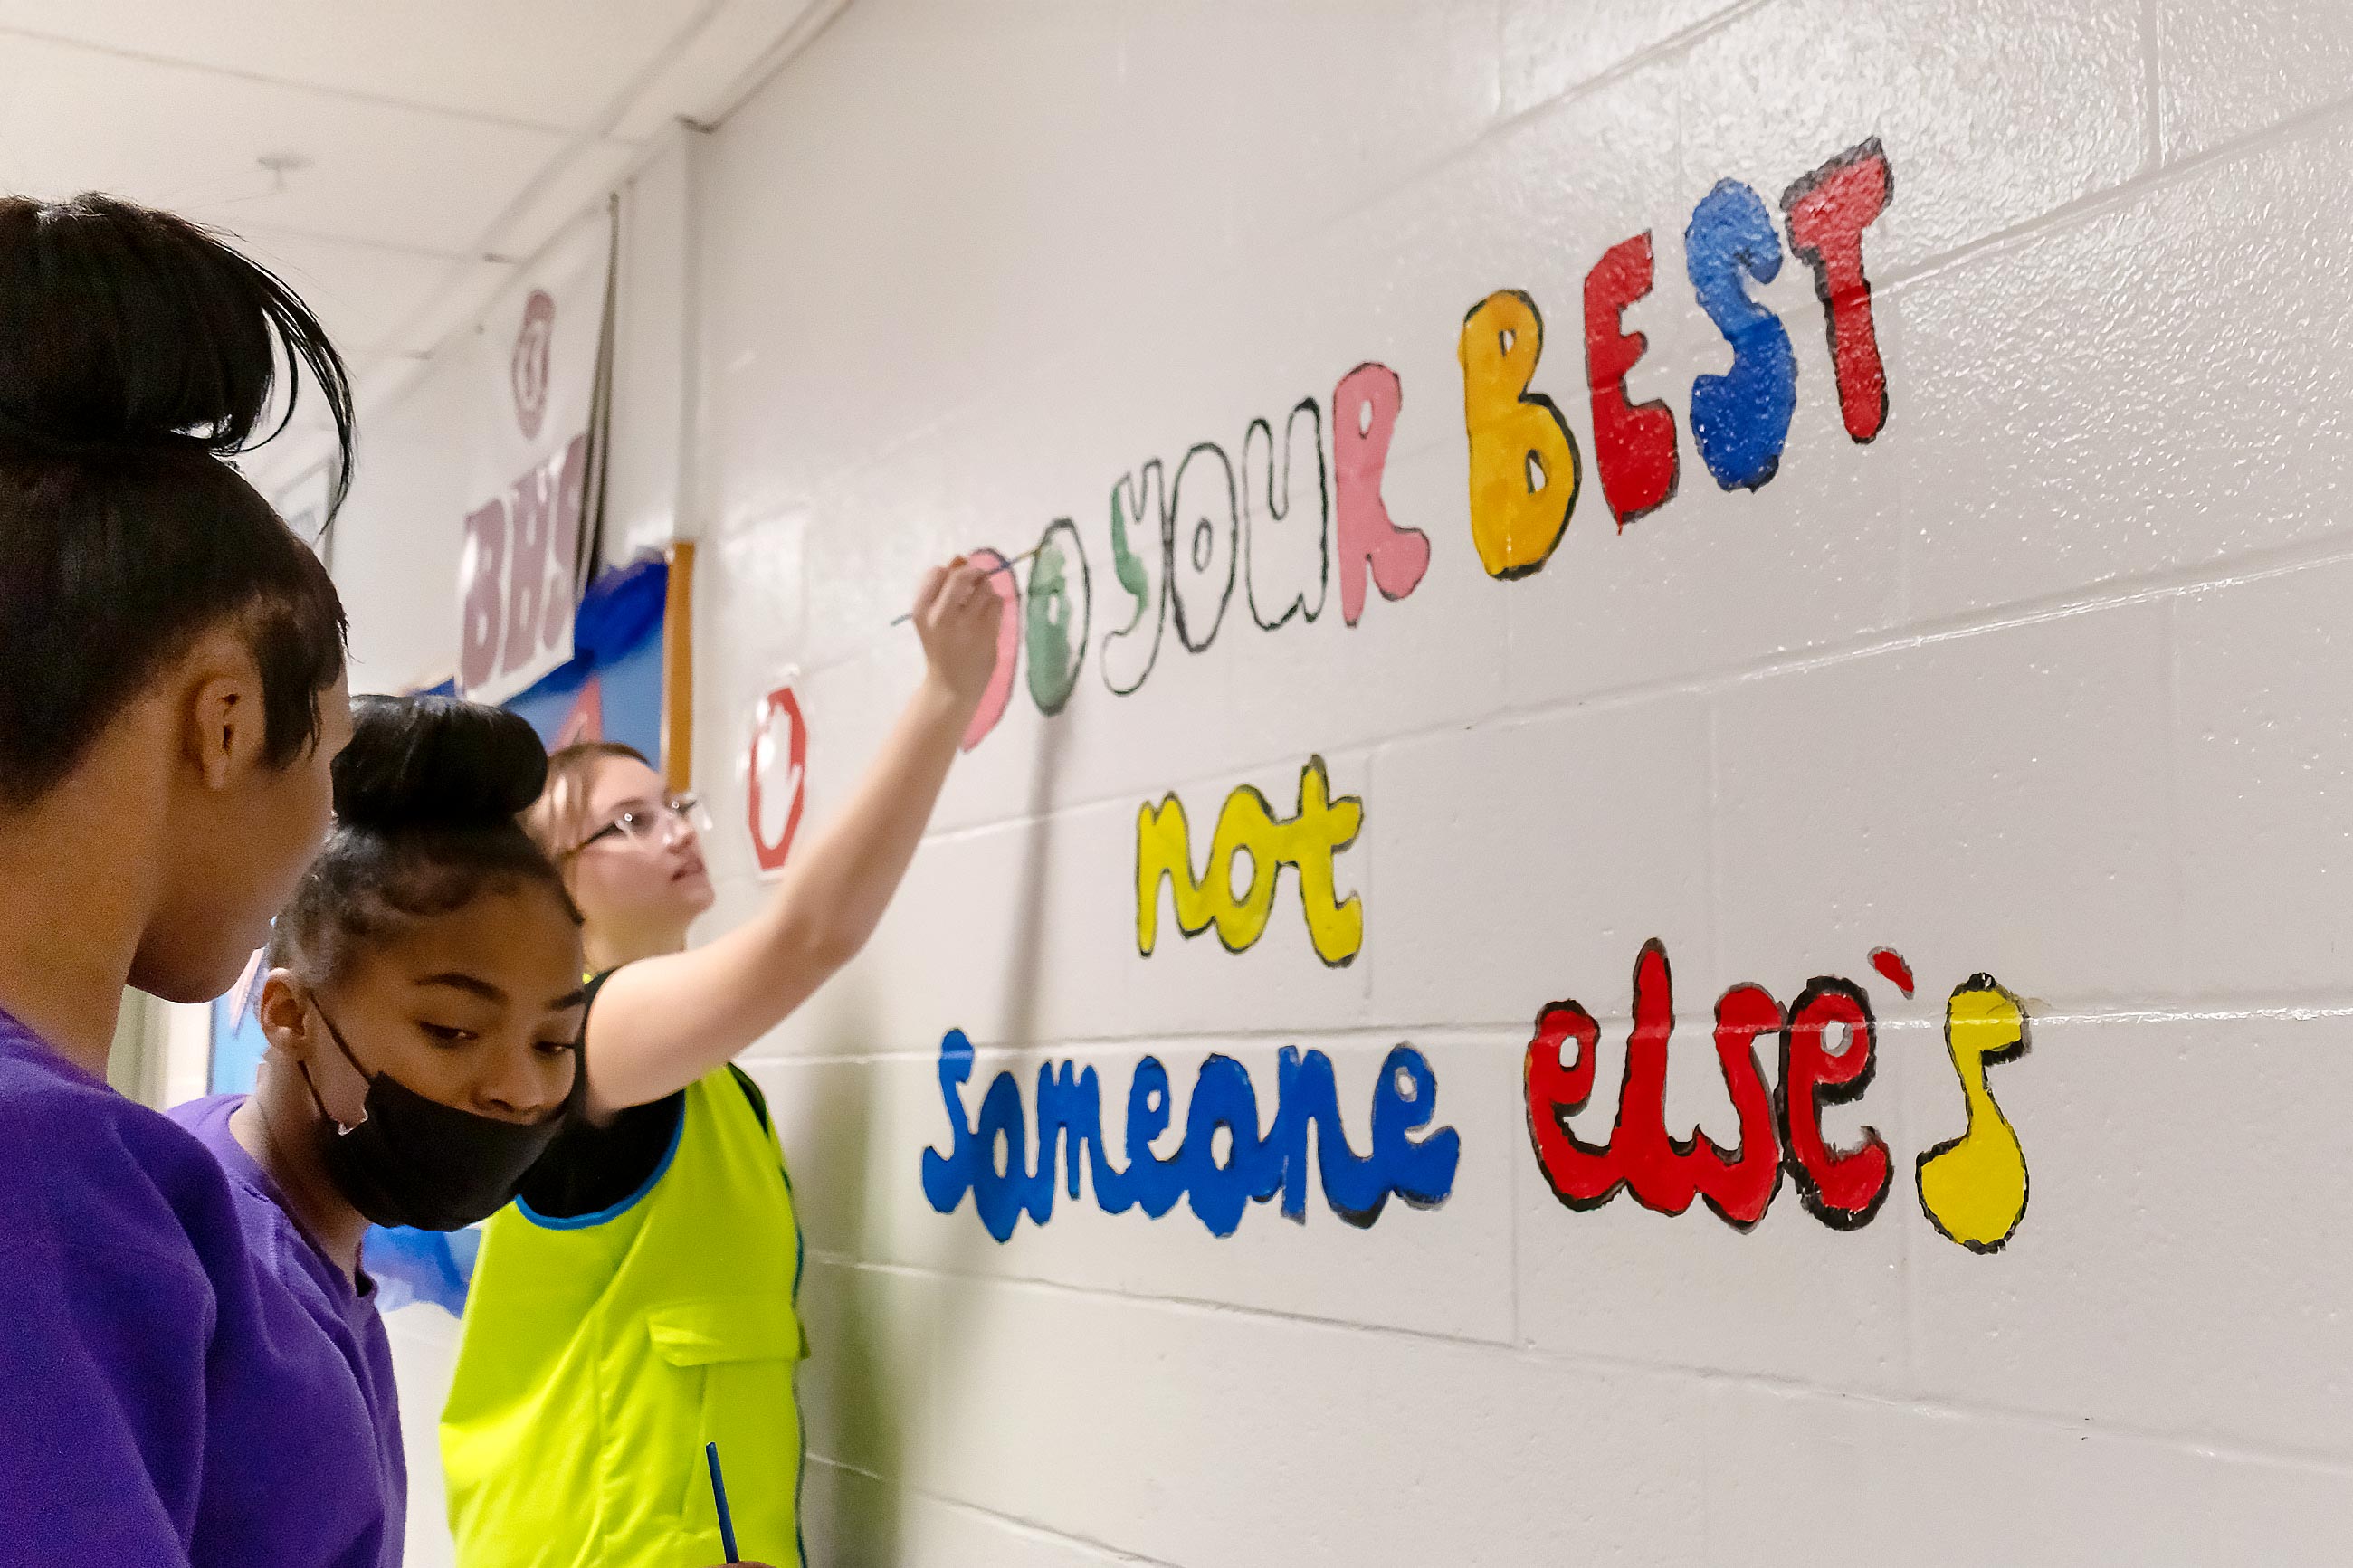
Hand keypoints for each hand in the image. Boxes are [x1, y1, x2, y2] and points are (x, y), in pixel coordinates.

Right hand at [910, 554, 1003, 707]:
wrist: (951, 686)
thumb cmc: (941, 648)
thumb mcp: (932, 620)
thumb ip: (943, 591)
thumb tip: (961, 558)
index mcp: (921, 611)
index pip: (936, 573)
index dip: (950, 571)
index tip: (956, 582)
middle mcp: (941, 617)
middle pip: (962, 576)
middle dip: (974, 573)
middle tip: (978, 580)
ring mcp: (966, 626)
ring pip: (984, 588)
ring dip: (987, 589)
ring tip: (982, 604)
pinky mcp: (987, 634)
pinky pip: (998, 603)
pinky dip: (996, 604)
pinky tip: (990, 616)